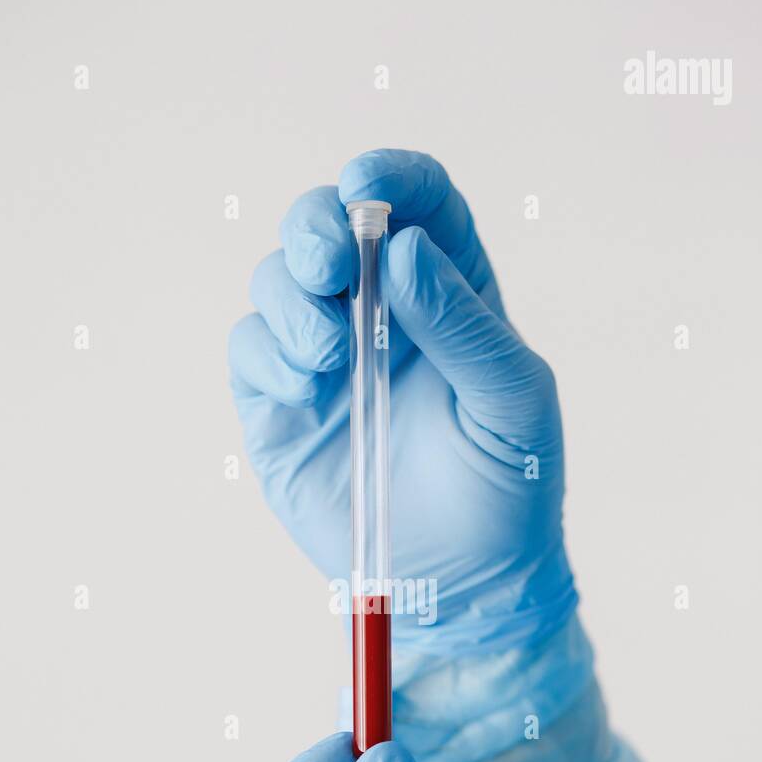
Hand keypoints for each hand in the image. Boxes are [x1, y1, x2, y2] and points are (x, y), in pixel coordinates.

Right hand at [229, 149, 575, 652]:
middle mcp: (378, 311)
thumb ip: (464, 326)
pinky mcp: (279, 406)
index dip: (388, 177)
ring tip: (329, 355)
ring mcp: (324, 357)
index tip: (366, 186)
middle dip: (314, 225)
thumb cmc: (509, 488)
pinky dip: (268, 352)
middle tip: (329, 262)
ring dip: (292, 299)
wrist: (465, 584)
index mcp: (448, 292)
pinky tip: (308, 387)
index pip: (415, 203)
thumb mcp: (511, 402)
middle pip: (325, 224)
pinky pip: (250, 349)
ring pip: (276, 280)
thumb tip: (402, 249)